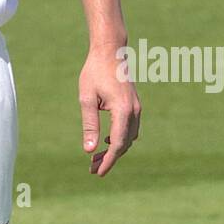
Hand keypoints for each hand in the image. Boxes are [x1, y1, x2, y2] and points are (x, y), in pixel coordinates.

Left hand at [79, 43, 140, 176]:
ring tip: (96, 158)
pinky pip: (131, 129)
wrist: (110, 51)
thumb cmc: (95, 71)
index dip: (109, 161)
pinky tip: (106, 141)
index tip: (98, 173)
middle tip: (92, 169)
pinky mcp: (135, 105)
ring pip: (129, 138)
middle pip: (124, 144)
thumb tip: (89, 150)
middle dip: (109, 158)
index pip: (117, 144)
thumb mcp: (87, 98)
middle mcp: (134, 111)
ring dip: (115, 150)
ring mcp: (137, 108)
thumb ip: (89, 124)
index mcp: (123, 110)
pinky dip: (120, 139)